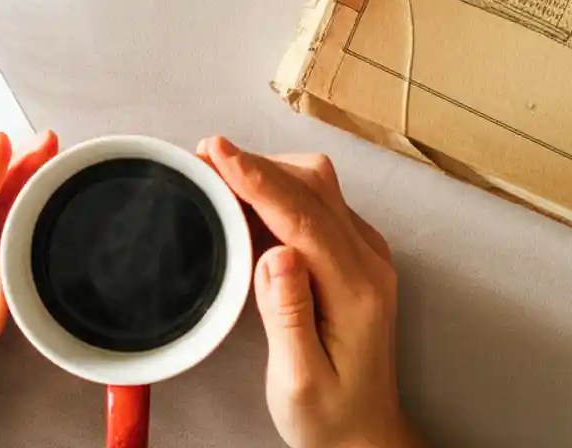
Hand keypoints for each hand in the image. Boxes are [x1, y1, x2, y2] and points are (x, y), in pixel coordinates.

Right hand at [201, 137, 422, 447]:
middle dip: (257, 164)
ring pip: (317, 186)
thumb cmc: (329, 416)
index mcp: (356, 291)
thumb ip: (287, 315)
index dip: (257, 178)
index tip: (218, 151)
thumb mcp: (299, 380)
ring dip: (268, 172)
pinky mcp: (351, 256)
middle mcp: (368, 262)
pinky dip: (278, 190)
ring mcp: (364, 255)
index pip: (303, 216)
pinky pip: (316, 203)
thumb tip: (276, 252)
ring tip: (217, 172)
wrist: (366, 434)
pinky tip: (245, 199)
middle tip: (203, 156)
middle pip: (314, 185)